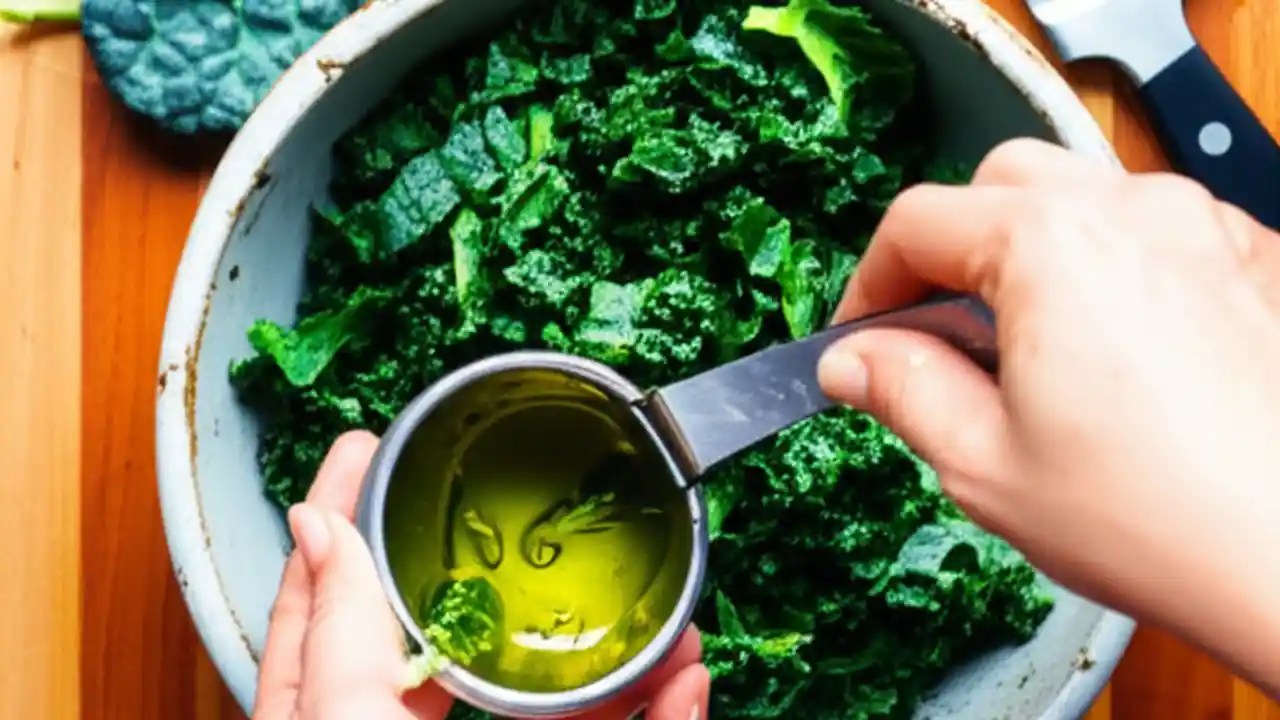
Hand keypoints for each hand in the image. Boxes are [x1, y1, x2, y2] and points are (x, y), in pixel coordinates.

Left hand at [254, 431, 710, 719]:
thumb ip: (338, 633)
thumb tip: (315, 523)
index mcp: (330, 714)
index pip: (325, 595)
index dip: (342, 512)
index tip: (364, 442)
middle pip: (454, 629)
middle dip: (509, 563)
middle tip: (536, 489)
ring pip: (553, 690)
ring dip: (617, 643)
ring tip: (656, 598)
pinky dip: (662, 712)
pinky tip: (686, 677)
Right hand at [817, 139, 1279, 695]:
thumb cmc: (1151, 518)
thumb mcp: (983, 463)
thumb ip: (902, 389)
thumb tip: (851, 359)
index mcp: (1048, 243)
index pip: (918, 222)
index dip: (869, 283)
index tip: (861, 340)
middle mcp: (1131, 208)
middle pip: (1002, 185)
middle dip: (953, 249)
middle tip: (940, 336)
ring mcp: (1206, 227)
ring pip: (1084, 198)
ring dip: (1034, 253)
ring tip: (1031, 348)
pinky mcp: (1255, 261)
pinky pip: (1157, 232)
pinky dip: (1112, 267)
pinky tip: (1115, 352)